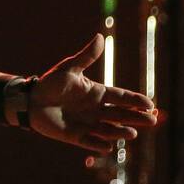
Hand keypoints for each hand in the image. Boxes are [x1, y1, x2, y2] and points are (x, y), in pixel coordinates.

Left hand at [28, 33, 157, 152]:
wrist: (30, 100)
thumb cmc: (50, 83)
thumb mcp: (69, 68)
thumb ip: (86, 56)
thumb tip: (100, 36)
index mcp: (97, 93)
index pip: (121, 97)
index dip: (135, 100)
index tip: (150, 104)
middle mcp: (95, 110)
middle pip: (120, 114)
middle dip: (136, 118)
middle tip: (153, 120)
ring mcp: (86, 124)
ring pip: (108, 130)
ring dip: (120, 132)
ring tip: (131, 133)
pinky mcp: (74, 136)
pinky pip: (89, 142)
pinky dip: (97, 145)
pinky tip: (107, 147)